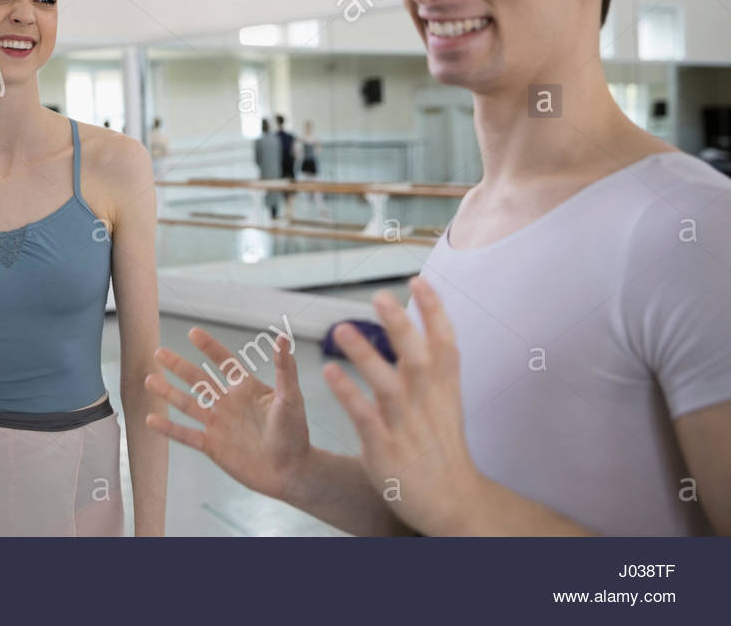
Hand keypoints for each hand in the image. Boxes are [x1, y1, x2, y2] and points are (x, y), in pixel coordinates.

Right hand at [144, 328, 312, 503]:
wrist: (292, 471)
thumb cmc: (295, 433)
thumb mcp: (291, 397)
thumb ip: (285, 368)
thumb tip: (283, 337)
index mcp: (245, 388)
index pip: (224, 362)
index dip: (209, 347)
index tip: (193, 332)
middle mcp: (228, 403)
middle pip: (198, 380)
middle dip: (178, 366)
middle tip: (158, 352)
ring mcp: (218, 424)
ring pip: (187, 404)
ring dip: (168, 392)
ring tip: (149, 380)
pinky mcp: (212, 446)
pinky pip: (185, 435)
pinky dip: (168, 428)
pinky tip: (151, 419)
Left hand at [323, 276, 482, 534]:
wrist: (452, 502)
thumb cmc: (442, 447)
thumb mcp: (447, 402)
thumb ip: (433, 366)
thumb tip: (422, 325)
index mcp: (445, 389)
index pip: (445, 343)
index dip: (434, 311)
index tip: (418, 279)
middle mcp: (428, 403)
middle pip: (418, 357)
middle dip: (401, 325)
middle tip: (380, 294)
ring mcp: (407, 426)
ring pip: (388, 385)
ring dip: (366, 355)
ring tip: (341, 328)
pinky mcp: (385, 447)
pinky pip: (364, 416)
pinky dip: (348, 393)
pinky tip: (329, 371)